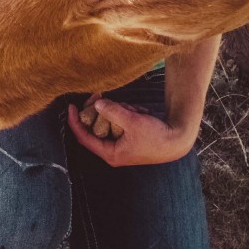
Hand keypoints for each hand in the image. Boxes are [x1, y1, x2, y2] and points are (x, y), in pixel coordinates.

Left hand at [66, 98, 198, 166]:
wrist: (177, 139)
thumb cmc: (156, 136)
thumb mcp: (133, 122)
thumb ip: (113, 111)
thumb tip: (97, 104)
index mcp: (111, 153)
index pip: (84, 138)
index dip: (75, 122)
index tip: (70, 107)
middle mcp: (114, 150)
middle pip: (96, 125)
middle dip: (102, 110)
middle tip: (100, 94)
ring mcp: (121, 142)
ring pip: (109, 119)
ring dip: (120, 110)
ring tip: (135, 112)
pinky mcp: (129, 135)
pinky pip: (121, 119)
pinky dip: (128, 113)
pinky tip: (141, 114)